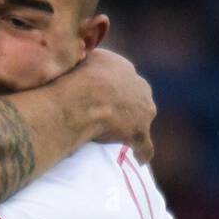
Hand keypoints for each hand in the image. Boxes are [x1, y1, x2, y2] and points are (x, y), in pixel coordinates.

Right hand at [75, 48, 155, 162]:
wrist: (83, 98)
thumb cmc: (74, 77)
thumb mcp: (77, 59)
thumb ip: (83, 62)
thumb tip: (75, 59)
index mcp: (123, 67)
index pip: (119, 76)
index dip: (109, 85)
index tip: (98, 92)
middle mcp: (139, 86)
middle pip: (136, 95)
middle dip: (126, 103)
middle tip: (108, 112)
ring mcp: (142, 111)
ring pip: (142, 118)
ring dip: (134, 124)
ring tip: (120, 134)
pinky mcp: (139, 132)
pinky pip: (144, 146)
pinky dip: (142, 152)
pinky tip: (139, 159)